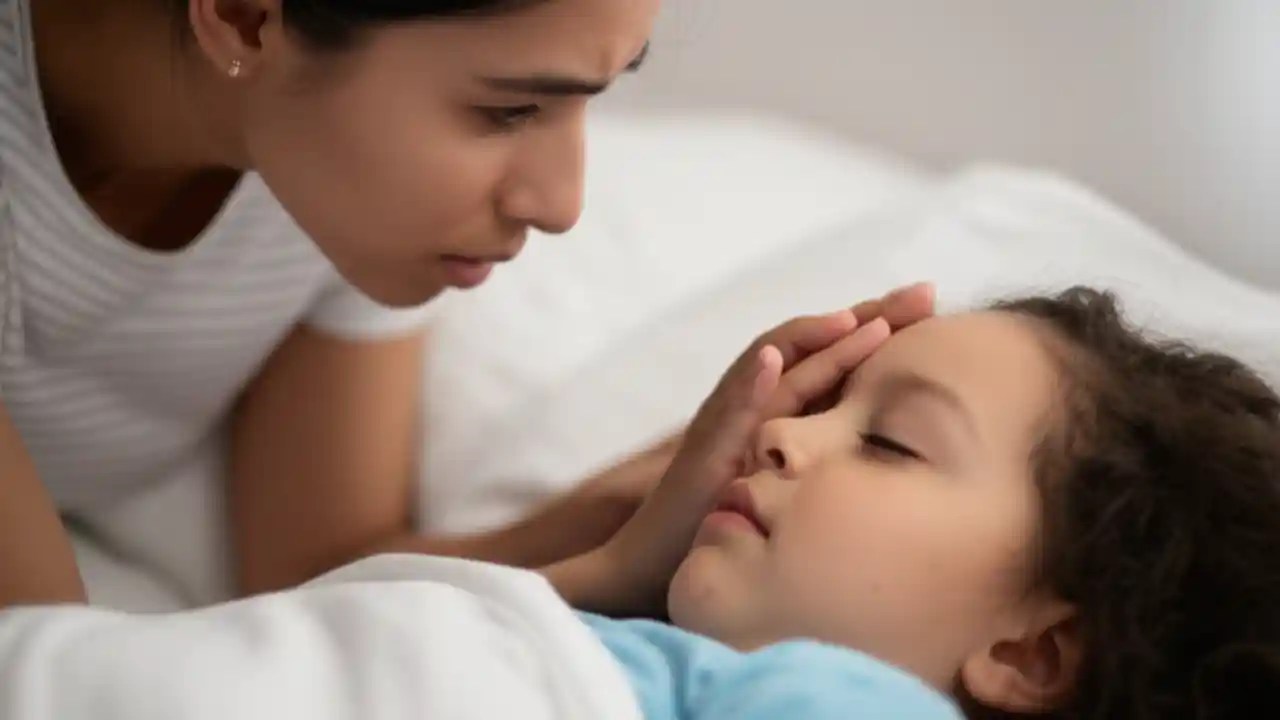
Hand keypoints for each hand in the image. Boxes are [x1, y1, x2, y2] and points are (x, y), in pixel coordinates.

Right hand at [543, 282, 934, 613]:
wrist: (659, 558)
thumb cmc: (727, 520)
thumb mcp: (793, 479)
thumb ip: (828, 453)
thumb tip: (893, 446)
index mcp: (781, 407)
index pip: (833, 354)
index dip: (878, 325)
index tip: (928, 303)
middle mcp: (755, 403)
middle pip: (811, 345)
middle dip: (865, 315)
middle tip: (921, 294)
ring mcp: (728, 422)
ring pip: (771, 365)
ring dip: (811, 337)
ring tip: (851, 318)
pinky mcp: (704, 451)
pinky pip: (728, 412)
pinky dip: (750, 382)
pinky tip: (772, 363)